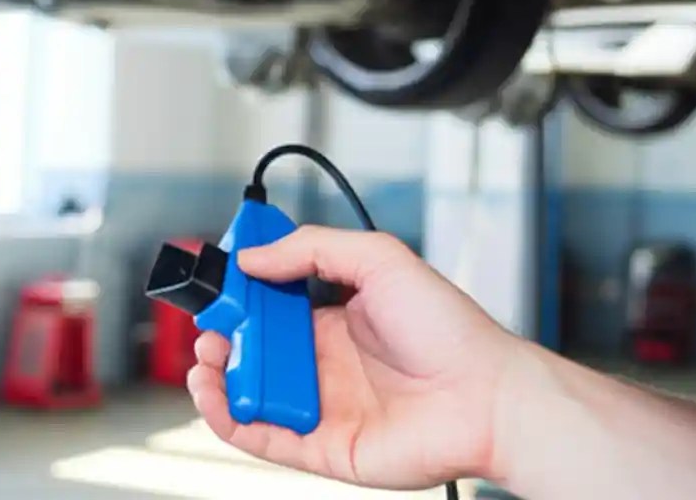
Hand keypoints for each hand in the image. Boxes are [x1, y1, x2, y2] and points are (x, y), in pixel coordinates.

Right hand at [187, 225, 524, 489]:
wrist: (488, 395)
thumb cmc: (451, 330)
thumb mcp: (381, 258)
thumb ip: (314, 248)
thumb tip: (254, 258)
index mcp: (335, 320)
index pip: (272, 307)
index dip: (242, 296)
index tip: (220, 282)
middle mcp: (324, 364)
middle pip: (253, 351)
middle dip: (222, 337)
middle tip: (210, 324)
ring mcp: (321, 406)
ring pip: (249, 395)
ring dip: (216, 378)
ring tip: (207, 359)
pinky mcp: (321, 447)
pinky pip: (262, 438)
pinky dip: (228, 421)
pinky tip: (215, 396)